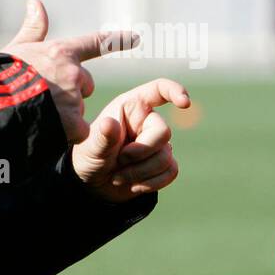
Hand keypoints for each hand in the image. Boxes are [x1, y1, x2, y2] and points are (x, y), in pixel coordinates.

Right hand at [2, 0, 136, 143]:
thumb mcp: (16, 49)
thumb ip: (33, 30)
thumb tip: (35, 2)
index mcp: (60, 53)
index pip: (95, 44)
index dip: (116, 41)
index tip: (136, 38)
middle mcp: (72, 73)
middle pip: (86, 85)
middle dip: (72, 93)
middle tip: (45, 98)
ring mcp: (74, 99)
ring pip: (79, 109)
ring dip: (65, 115)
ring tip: (39, 115)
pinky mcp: (73, 123)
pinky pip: (79, 132)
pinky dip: (67, 135)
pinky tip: (48, 132)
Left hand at [71, 78, 190, 202]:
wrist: (94, 184)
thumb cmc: (90, 157)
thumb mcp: (91, 148)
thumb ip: (102, 137)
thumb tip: (110, 124)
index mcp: (131, 107)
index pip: (159, 89)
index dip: (175, 90)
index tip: (184, 103)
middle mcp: (148, 121)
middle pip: (164, 132)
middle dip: (141, 153)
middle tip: (119, 161)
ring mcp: (158, 143)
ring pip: (166, 157)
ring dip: (141, 172)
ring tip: (119, 176)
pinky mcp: (164, 163)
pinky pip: (171, 171)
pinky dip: (151, 183)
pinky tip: (134, 184)